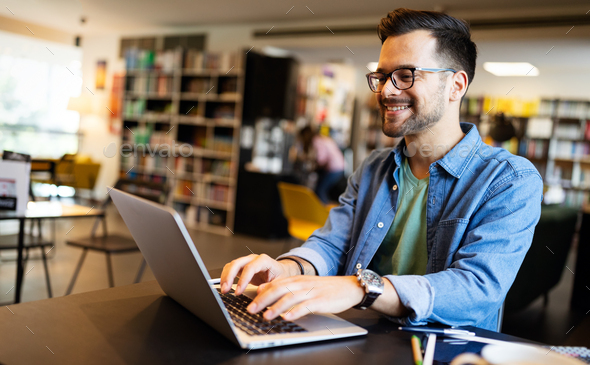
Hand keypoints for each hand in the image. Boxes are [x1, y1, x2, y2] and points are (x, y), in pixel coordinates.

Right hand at [220, 254, 293, 295]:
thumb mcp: (280, 282)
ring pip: (231, 265)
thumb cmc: (281, 276)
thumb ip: (270, 286)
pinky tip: (224, 286)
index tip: (238, 291)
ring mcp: (246, 262)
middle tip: (225, 290)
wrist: (281, 272)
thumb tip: (259, 291)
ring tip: (223, 290)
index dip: (243, 279)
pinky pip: (230, 269)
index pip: (250, 267)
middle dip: (229, 276)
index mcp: (264, 260)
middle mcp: (253, 259)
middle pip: (237, 263)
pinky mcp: (242, 267)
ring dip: (225, 277)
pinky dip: (225, 277)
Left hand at [247, 275, 364, 320]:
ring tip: (266, 316)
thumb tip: (264, 290)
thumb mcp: (304, 285)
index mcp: (297, 280)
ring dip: (276, 307)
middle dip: (263, 300)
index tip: (249, 302)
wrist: (349, 287)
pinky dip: (296, 312)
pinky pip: (306, 306)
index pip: (275, 284)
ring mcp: (311, 292)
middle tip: (251, 310)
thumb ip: (286, 287)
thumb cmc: (325, 289)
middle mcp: (302, 284)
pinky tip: (288, 317)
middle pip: (279, 289)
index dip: (261, 293)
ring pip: (290, 297)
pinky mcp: (321, 300)